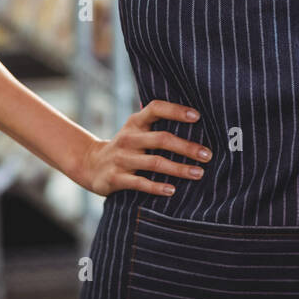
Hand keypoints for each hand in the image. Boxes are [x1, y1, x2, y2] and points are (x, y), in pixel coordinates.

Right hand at [77, 100, 211, 197]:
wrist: (90, 164)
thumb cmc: (125, 146)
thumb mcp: (136, 130)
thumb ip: (157, 124)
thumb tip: (194, 118)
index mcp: (135, 122)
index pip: (155, 109)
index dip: (176, 110)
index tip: (197, 116)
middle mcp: (129, 138)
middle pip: (161, 139)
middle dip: (186, 147)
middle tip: (207, 155)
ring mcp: (121, 158)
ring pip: (154, 163)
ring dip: (179, 169)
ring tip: (199, 173)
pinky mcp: (115, 178)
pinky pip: (140, 183)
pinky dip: (157, 187)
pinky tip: (173, 190)